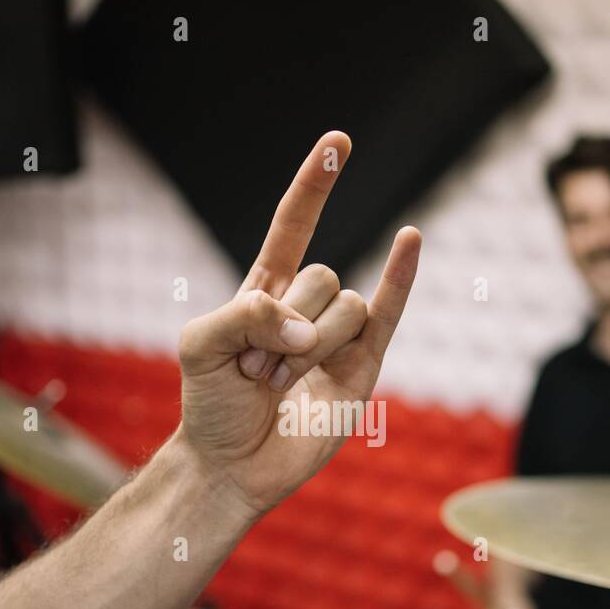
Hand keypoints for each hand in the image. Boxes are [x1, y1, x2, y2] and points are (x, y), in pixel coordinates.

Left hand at [178, 132, 421, 516]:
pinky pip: (388, 315)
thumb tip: (304, 326)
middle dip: (282, 326)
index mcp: (266, 289)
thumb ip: (244, 314)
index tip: (339, 143)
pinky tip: (410, 239)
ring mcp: (340, 336)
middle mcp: (308, 306)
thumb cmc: (211, 404)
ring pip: (346, 307)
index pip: (295, 224)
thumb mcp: (200, 345)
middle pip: (320, 276)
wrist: (232, 465)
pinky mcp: (364, 368)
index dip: (316, 186)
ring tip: (280, 384)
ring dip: (308, 350)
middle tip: (255, 369)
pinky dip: (401, 276)